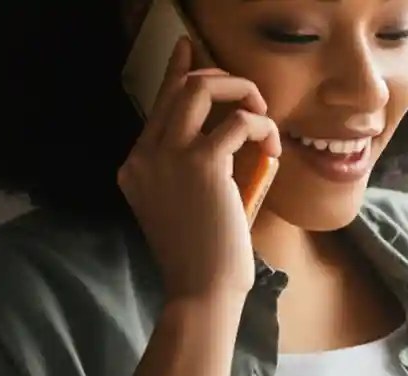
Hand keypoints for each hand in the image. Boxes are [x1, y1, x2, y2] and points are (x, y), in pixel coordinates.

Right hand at [117, 36, 281, 303]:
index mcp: (135, 167)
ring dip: (241, 92)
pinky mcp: (201, 164)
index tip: (192, 52)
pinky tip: (271, 147)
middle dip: (220, 80)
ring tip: (263, 115)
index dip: (177, 73)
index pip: (157, 105)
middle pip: (177, 88)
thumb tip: (226, 139)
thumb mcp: (186, 209)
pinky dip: (261, 126)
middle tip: (250, 97)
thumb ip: (191, 173)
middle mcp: (144, 156)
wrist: (202, 290)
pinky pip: (238, 122)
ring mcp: (168, 157)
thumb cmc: (204, 260)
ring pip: (201, 89)